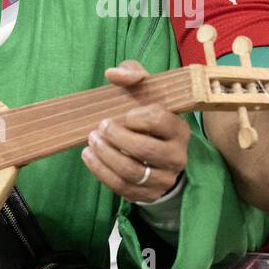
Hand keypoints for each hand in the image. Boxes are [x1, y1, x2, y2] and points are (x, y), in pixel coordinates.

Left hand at [81, 60, 188, 201]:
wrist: (157, 153)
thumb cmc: (147, 116)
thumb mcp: (144, 90)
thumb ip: (131, 73)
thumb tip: (113, 74)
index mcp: (179, 129)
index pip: (160, 120)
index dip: (137, 117)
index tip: (125, 115)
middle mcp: (177, 156)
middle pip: (145, 149)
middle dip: (116, 137)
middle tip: (101, 127)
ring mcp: (164, 178)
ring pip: (131, 171)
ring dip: (106, 155)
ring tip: (92, 141)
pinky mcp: (148, 194)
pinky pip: (122, 187)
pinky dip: (101, 172)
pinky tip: (89, 156)